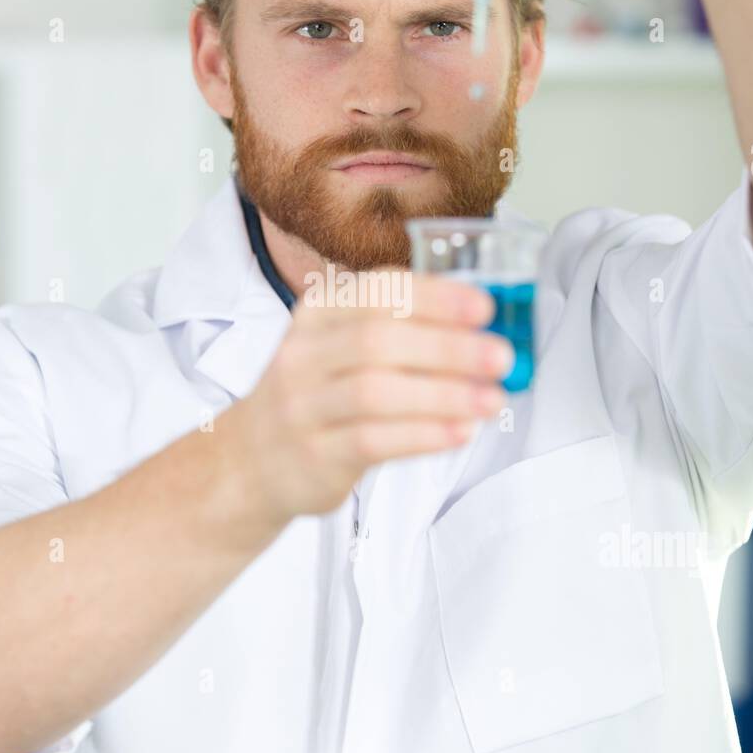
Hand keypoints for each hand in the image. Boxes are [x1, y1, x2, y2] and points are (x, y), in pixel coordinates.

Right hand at [220, 274, 513, 520]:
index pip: (378, 292)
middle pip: (378, 340)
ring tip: (492, 399)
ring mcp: (304, 406)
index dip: (435, 297)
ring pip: (375, 392)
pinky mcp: (314, 454)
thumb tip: (481, 332)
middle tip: (500, 356)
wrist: (253, 460)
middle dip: (447, 346)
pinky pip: (373, 440)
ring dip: (443, 394)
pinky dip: (423, 435)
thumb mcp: (340, 347)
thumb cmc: (318, 397)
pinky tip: (459, 431)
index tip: (484, 308)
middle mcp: (304, 353)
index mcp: (318, 313)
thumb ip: (398, 331)